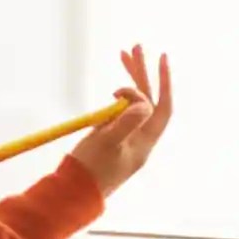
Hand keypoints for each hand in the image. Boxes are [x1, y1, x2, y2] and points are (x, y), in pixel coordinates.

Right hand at [69, 45, 171, 197]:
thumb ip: (127, 122)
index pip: (163, 107)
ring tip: (124, 53)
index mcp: (145, 141)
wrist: (73, 192)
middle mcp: (139, 138)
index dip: (165, 83)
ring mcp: (125, 137)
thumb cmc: (90, 170)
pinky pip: (120, 112)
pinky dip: (118, 97)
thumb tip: (143, 101)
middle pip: (147, 100)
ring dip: (130, 79)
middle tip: (134, 47)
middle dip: (142, 73)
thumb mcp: (108, 143)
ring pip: (133, 104)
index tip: (162, 58)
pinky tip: (113, 91)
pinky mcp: (111, 137)